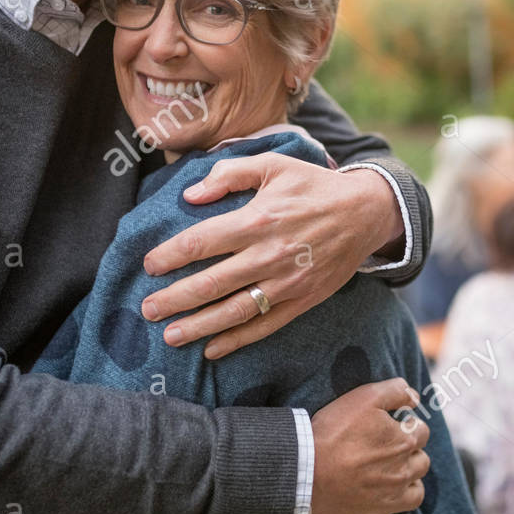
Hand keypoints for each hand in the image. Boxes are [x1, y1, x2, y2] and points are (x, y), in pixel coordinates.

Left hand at [142, 154, 400, 357]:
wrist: (366, 212)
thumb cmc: (313, 185)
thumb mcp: (273, 164)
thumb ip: (230, 173)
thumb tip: (190, 194)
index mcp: (258, 219)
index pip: (201, 242)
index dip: (169, 256)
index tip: (149, 265)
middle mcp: (269, 254)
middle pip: (210, 283)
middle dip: (174, 299)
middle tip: (147, 309)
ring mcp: (287, 282)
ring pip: (234, 311)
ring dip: (199, 326)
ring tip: (169, 336)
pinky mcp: (302, 300)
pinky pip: (265, 325)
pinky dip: (237, 340)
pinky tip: (212, 349)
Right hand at [310, 378, 430, 513]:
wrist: (303, 470)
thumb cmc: (332, 431)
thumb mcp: (364, 397)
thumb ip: (395, 390)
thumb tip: (415, 395)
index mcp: (404, 442)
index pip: (421, 431)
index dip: (408, 425)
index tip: (393, 425)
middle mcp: (403, 473)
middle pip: (421, 462)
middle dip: (410, 454)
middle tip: (389, 449)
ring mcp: (388, 502)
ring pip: (415, 495)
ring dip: (411, 485)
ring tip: (397, 478)